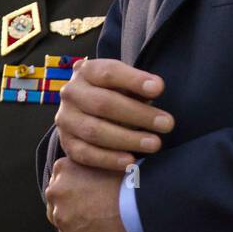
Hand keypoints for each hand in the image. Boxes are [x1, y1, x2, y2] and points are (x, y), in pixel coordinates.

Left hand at [45, 156, 134, 231]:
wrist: (144, 203)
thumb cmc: (129, 177)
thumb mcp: (104, 159)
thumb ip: (87, 165)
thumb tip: (88, 172)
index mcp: (62, 169)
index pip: (59, 181)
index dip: (74, 188)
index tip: (89, 192)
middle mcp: (56, 194)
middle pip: (58, 205)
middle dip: (72, 207)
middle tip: (95, 208)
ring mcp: (65, 220)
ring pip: (67, 225)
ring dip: (79, 225)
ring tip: (103, 221)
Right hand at [55, 58, 173, 171]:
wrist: (87, 112)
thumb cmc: (114, 94)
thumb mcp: (124, 84)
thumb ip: (137, 87)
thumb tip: (155, 89)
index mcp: (86, 71)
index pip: (109, 73)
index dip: (134, 80)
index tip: (158, 89)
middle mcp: (71, 93)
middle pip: (104, 103)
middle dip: (138, 114)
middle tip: (167, 123)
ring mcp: (65, 119)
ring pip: (95, 131)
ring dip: (127, 139)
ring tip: (155, 144)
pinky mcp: (67, 143)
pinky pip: (86, 154)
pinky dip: (109, 159)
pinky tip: (130, 161)